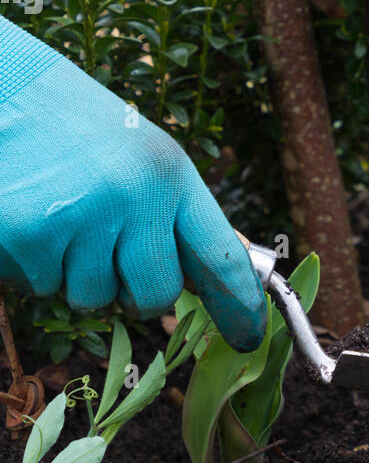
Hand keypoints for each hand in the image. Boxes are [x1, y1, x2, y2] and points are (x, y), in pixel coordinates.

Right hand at [0, 21, 265, 350]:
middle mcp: (133, 194)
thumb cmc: (71, 126)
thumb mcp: (139, 153)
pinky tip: (26, 215)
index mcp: (169, 171)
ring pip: (90, 298)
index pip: (221, 255)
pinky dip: (31, 264)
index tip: (248, 337)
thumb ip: (172, 211)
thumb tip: (219, 274)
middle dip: (133, 290)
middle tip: (108, 249)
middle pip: (155, 294)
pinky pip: (40, 285)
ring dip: (73, 273)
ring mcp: (80, 215)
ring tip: (59, 214)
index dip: (238, 305)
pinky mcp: (29, 233)